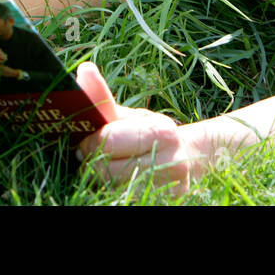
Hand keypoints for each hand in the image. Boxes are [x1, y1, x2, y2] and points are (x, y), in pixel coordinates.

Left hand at [74, 61, 207, 195]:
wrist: (190, 160)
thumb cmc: (151, 135)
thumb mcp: (130, 116)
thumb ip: (103, 99)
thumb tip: (84, 70)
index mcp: (161, 131)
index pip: (108, 141)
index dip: (89, 143)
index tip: (84, 142)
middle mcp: (171, 162)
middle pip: (108, 171)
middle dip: (92, 163)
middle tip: (89, 157)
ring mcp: (170, 189)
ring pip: (114, 189)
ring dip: (101, 180)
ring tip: (103, 168)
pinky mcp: (166, 203)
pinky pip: (124, 198)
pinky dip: (114, 191)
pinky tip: (116, 183)